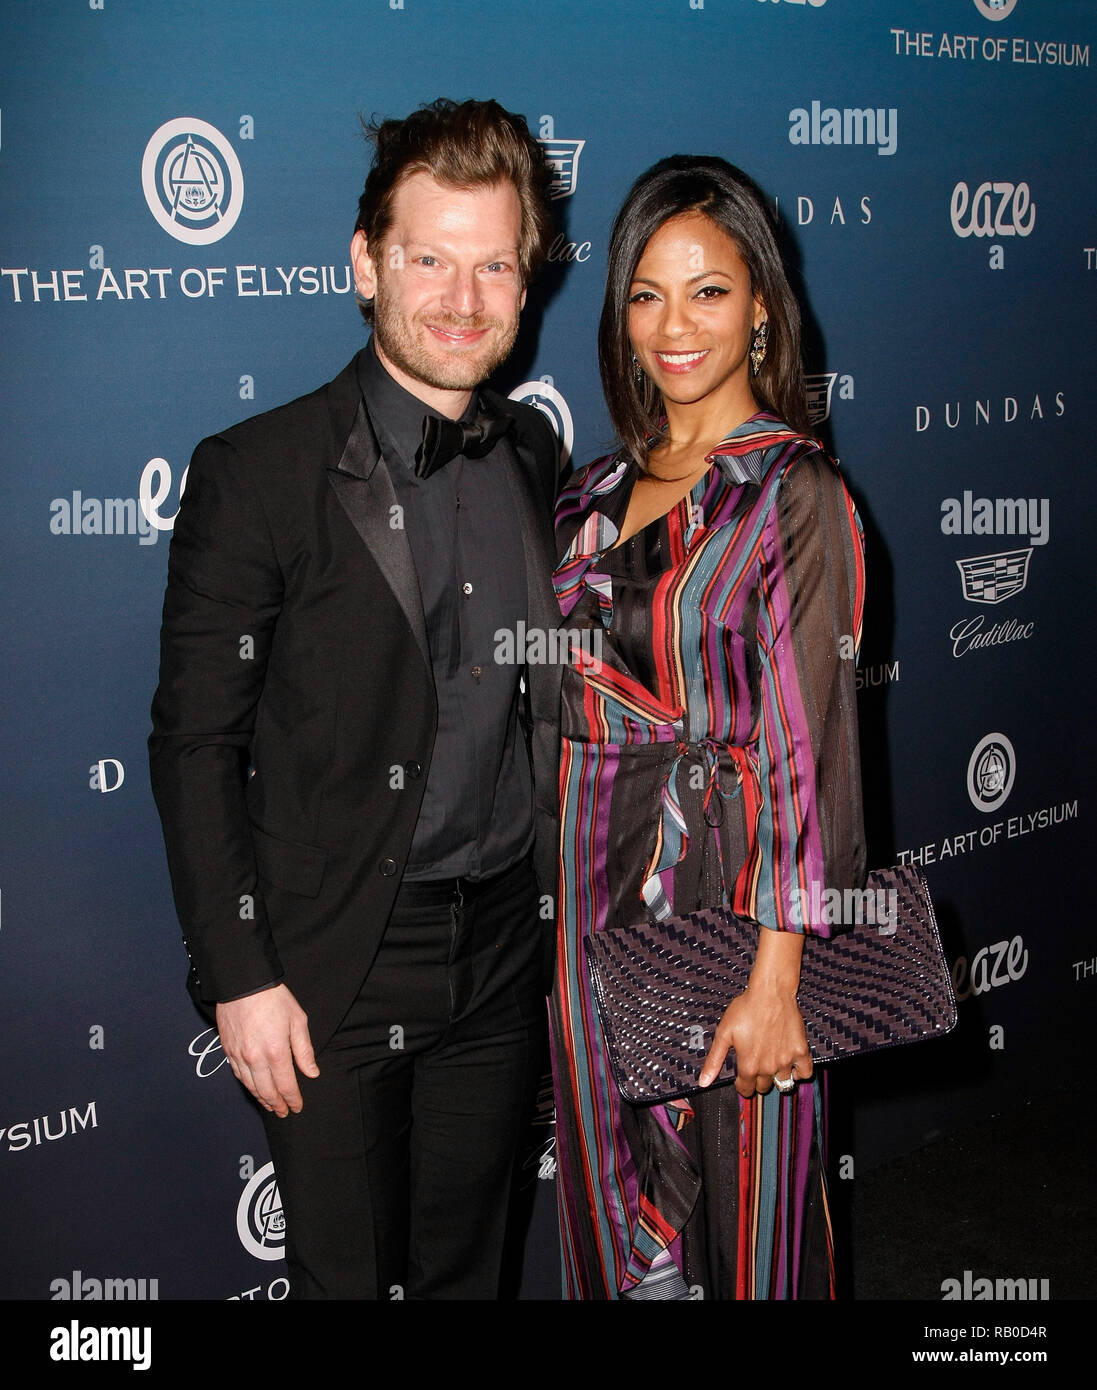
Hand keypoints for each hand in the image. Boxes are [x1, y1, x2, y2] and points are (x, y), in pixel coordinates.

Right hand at [215, 984, 318, 1116]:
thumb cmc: (273, 999)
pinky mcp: (228, 1051)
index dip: (293, 1099)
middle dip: (277, 1105)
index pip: (286, 1085)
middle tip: (284, 1112)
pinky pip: (238, 1075)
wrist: (243, 984)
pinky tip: (254, 1089)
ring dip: (262, 1099)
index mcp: (276, 1052)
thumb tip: (311, 1073)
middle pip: (267, 1091)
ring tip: (270, 1105)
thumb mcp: (298, 1020)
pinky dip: (248, 1086)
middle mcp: (256, 1059)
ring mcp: (239, 1056)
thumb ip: (304, 1050)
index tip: (297, 1107)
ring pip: (251, 1086)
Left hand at [698, 928, 811, 1096]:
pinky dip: (799, 1073)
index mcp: (749, 1065)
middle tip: (755, 1065)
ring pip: (783, 1083)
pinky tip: (791, 1066)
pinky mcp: (801, 1051)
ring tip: (771, 1065)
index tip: (741, 1077)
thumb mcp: (724, 1033)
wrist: (770, 992)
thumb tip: (703, 1081)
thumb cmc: (746, 1009)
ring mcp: (786, 1060)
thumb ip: (714, 1060)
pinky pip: (805, 1073)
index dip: (741, 1085)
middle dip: (757, 1080)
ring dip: (776, 1077)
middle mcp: (768, 1067)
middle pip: (763, 1087)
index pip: (746, 1089)